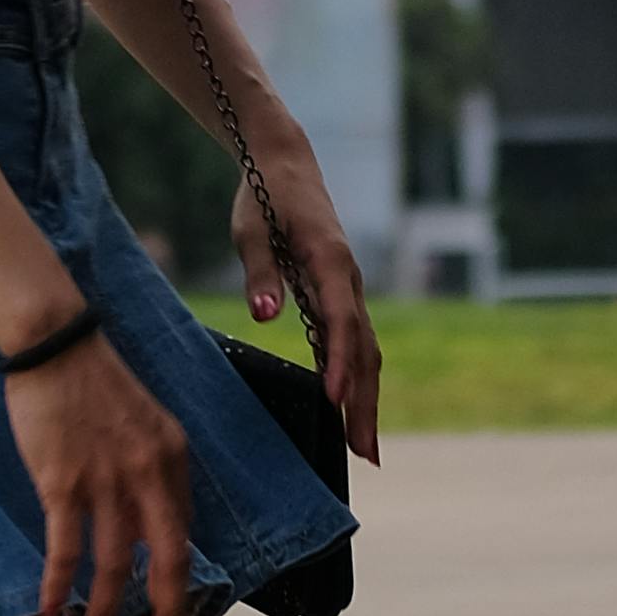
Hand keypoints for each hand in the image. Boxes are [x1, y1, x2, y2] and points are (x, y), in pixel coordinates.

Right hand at [4, 332, 197, 615]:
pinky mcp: (62, 482)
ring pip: (112, 565)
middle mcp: (148, 474)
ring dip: (103, 612)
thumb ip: (148, 472)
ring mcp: (106, 480)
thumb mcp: (142, 421)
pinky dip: (58, 584)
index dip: (180, 579)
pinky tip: (50, 611)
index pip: (184, 533)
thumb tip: (142, 526)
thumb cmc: (92, 380)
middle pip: (167, 561)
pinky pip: (65, 548)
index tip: (176, 614)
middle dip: (169, 615)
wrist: (55, 340)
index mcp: (172, 457)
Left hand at [235, 152, 382, 466]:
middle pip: (365, 347)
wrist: (284, 162)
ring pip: (364, 348)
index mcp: (329, 260)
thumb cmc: (263, 196)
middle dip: (366, 400)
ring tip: (363, 445)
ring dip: (365, 396)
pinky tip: (345, 405)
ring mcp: (346, 286)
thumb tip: (265, 315)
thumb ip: (259, 273)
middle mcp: (347, 277)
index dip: (340, 364)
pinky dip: (353, 375)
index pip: (341, 321)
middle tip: (366, 453)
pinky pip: (352, 340)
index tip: (333, 403)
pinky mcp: (337, 291)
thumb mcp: (250, 230)